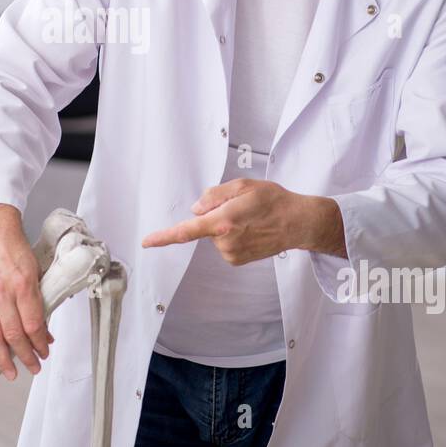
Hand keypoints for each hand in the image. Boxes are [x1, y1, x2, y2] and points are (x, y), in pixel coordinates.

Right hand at [0, 204, 54, 380]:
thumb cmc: (15, 248)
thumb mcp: (36, 271)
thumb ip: (40, 299)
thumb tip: (44, 328)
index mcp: (22, 284)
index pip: (33, 323)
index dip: (40, 343)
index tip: (45, 352)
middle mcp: (2, 292)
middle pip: (13, 334)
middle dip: (25, 356)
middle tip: (34, 367)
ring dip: (3, 358)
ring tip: (11, 372)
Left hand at [141, 179, 307, 265]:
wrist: (297, 223)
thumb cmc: (273, 201)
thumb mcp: (243, 186)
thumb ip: (214, 195)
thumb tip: (196, 209)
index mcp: (223, 221)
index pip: (187, 231)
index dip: (164, 237)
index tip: (147, 241)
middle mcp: (225, 241)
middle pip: (205, 225)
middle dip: (216, 215)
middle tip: (241, 207)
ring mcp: (231, 253)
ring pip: (215, 235)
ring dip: (226, 226)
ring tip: (250, 219)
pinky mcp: (237, 260)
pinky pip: (224, 244)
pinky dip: (233, 236)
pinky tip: (251, 230)